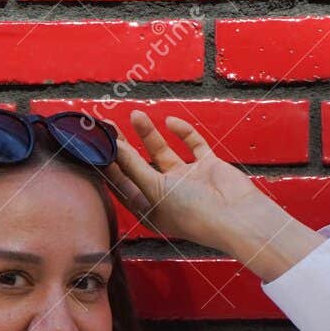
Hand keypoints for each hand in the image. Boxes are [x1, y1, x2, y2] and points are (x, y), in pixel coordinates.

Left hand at [103, 109, 288, 251]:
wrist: (236, 216)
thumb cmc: (192, 212)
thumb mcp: (155, 190)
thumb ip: (134, 167)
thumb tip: (113, 147)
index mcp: (149, 209)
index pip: (121, 184)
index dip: (108, 164)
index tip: (93, 144)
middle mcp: (166, 195)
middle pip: (138, 166)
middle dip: (123, 146)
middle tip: (106, 125)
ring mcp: (187, 179)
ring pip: (162, 152)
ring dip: (148, 134)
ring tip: (134, 114)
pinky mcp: (207, 166)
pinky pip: (192, 144)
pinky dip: (182, 132)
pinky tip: (169, 122)